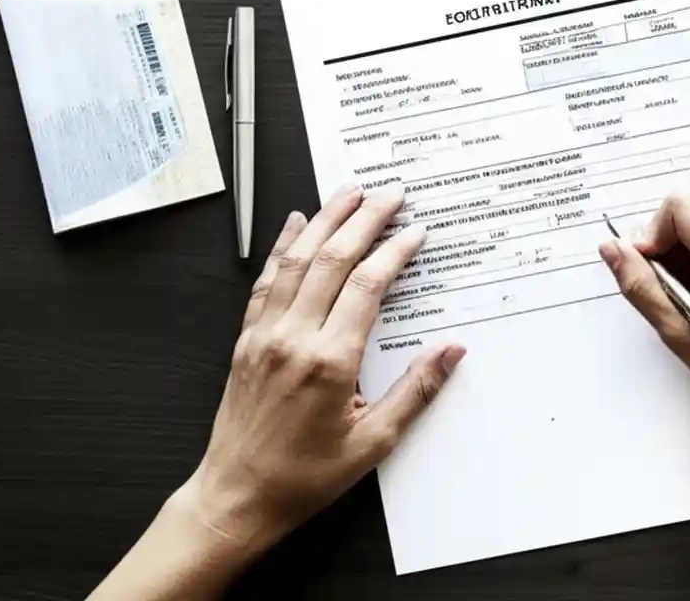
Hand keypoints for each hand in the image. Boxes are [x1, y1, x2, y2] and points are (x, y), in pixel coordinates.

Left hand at [180, 184, 463, 551]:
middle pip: (332, 259)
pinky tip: (293, 224)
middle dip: (364, 219)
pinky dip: (282, 247)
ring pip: (296, 260)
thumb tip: (452, 352)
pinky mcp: (246, 341)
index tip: (416, 232)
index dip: (395, 252)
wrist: (238, 497)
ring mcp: (264, 335)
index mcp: (330, 361)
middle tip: (390, 194)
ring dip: (324, 220)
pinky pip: (266, 281)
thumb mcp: (375, 442)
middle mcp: (294, 338)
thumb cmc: (304, 476)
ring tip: (348, 192)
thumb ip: (416, 390)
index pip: (368, 286)